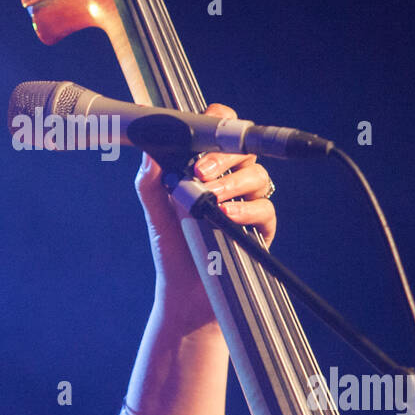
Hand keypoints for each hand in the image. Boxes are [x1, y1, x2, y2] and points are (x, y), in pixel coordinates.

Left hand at [135, 101, 276, 319]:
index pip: (221, 134)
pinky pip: (265, 209)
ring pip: (257, 176)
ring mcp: (248, 203)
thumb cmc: (171, 247)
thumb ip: (150, 183)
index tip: (206, 126)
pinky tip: (226, 216)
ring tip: (211, 198)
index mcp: (207, 169)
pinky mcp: (261, 228)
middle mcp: (231, 181)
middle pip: (243, 150)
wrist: (184, 291)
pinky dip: (246, 209)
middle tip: (200, 171)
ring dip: (233, 183)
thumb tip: (149, 151)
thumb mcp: (155, 213)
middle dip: (223, 156)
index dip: (219, 122)